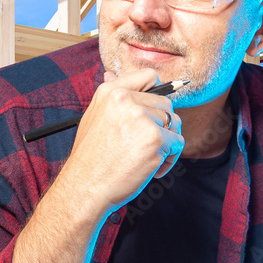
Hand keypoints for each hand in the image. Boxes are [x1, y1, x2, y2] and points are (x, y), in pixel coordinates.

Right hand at [58, 69, 184, 217]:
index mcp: (110, 92)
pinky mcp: (155, 139)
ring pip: (174, 123)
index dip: (157, 92)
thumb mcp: (93, 118)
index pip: (148, 76)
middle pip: (166, 104)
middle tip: (145, 147)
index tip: (153, 111)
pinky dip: (169, 159)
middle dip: (162, 125)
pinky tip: (151, 170)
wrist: (85, 188)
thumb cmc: (90, 159)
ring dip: (167, 143)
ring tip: (146, 159)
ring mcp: (142, 118)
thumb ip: (110, 98)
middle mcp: (126, 100)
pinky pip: (177, 142)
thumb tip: (110, 74)